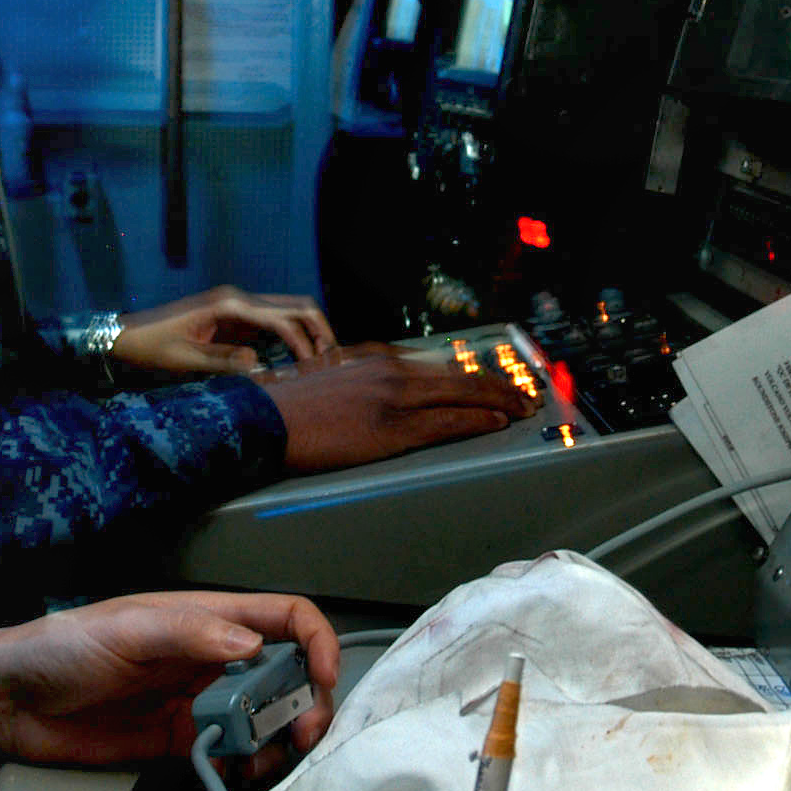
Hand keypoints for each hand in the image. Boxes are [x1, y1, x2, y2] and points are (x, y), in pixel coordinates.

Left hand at [0, 591, 341, 767]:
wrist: (9, 702)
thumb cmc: (63, 647)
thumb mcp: (128, 629)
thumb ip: (190, 634)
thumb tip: (255, 648)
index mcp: (207, 619)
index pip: (284, 618)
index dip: (315, 641)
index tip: (324, 679)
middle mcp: (213, 660)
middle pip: (286, 675)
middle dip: (307, 703)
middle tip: (304, 736)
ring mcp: (198, 704)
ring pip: (264, 720)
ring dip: (281, 740)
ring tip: (273, 762)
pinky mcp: (179, 745)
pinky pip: (229, 757)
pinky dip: (245, 768)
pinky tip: (236, 777)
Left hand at [115, 285, 338, 372]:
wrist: (127, 334)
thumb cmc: (152, 346)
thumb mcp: (186, 359)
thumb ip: (223, 361)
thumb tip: (259, 364)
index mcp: (228, 305)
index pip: (281, 318)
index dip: (304, 342)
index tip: (315, 368)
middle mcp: (238, 298)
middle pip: (295, 305)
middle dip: (319, 329)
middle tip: (332, 358)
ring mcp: (237, 305)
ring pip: (287, 309)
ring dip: (308, 330)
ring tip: (322, 359)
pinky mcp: (234, 315)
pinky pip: (272, 321)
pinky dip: (291, 335)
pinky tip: (297, 357)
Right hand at [254, 345, 532, 472]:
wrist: (262, 419)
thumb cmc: (290, 409)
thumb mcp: (332, 382)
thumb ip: (363, 384)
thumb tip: (382, 397)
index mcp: (378, 361)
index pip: (440, 366)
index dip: (474, 375)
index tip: (496, 383)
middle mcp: (392, 372)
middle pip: (460, 377)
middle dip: (500, 386)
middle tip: (527, 396)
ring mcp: (393, 399)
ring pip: (462, 396)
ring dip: (499, 402)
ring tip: (523, 409)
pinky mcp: (390, 428)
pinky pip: (445, 422)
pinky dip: (476, 420)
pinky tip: (496, 422)